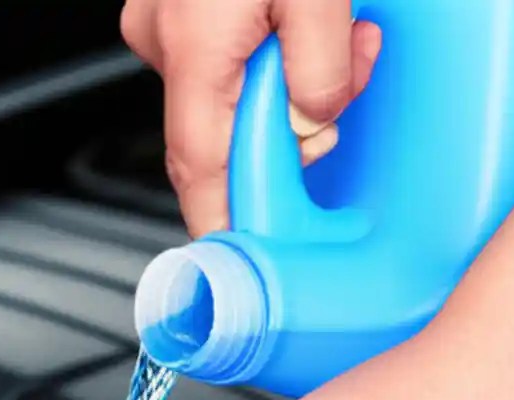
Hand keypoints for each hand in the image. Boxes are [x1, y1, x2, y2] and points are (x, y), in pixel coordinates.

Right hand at [120, 0, 382, 236]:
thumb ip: (321, 69)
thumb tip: (311, 124)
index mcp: (194, 44)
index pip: (201, 170)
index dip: (223, 223)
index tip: (245, 261)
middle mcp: (163, 39)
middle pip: (226, 135)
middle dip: (297, 128)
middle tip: (349, 78)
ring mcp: (164, 24)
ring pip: (232, 97)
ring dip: (295, 83)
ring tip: (343, 29)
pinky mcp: (177, 13)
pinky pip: (225, 63)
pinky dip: (271, 57)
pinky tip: (308, 22)